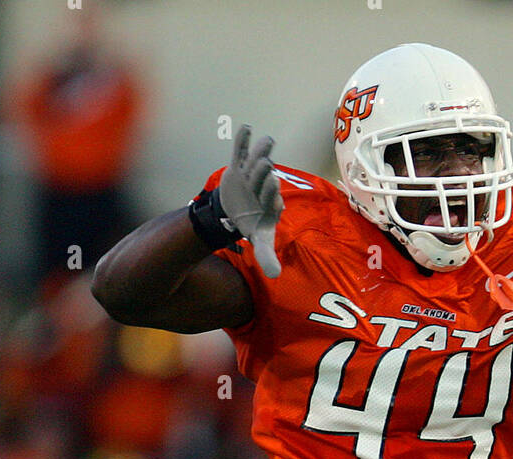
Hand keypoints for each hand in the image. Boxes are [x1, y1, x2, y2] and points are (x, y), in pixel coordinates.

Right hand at [218, 124, 283, 277]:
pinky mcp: (239, 165)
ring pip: (256, 162)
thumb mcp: (260, 242)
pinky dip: (243, 141)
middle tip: (267, 165)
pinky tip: (246, 128)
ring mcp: (252, 174)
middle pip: (265, 178)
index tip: (273, 192)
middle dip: (265, 173)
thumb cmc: (253, 224)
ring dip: (260, 151)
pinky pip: (240, 151)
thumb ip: (267, 256)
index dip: (271, 195)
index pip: (272, 198)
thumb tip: (275, 276)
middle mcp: (264, 186)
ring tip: (266, 141)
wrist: (237, 211)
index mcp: (270, 203)